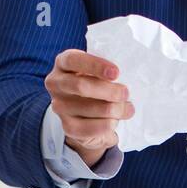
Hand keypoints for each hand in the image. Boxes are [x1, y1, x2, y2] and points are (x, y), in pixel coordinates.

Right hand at [43, 49, 132, 167]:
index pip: (73, 60)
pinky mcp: (67, 126)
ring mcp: (59, 106)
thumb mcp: (99, 72)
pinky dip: (108, 124)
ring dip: (114, 109)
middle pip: (80, 86)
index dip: (95, 65)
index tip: (116, 73)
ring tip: (128, 108)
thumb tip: (130, 75)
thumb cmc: (98, 84)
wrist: (88, 115)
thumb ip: (107, 71)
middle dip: (109, 90)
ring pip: (90, 108)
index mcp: (63, 63)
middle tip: (126, 93)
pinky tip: (115, 120)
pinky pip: (91, 127)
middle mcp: (55, 83)